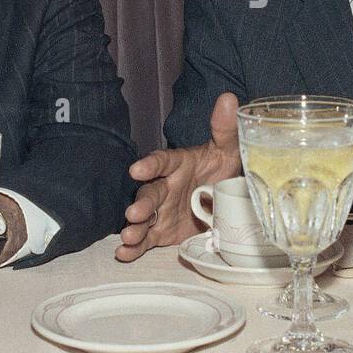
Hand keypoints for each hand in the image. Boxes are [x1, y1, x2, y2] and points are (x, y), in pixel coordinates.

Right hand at [116, 92, 242, 261]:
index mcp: (177, 165)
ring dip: (134, 227)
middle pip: (149, 194)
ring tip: (129, 236)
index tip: (138, 170)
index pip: (162, 162)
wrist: (224, 200)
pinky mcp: (161, 232)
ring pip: (143, 219)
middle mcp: (165, 187)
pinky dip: (133, 248)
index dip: (150, 165)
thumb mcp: (227, 149)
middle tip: (134, 213)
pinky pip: (145, 240)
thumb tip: (229, 99)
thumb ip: (225, 128)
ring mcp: (161, 211)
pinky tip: (123, 253)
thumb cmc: (220, 169)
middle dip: (141, 204)